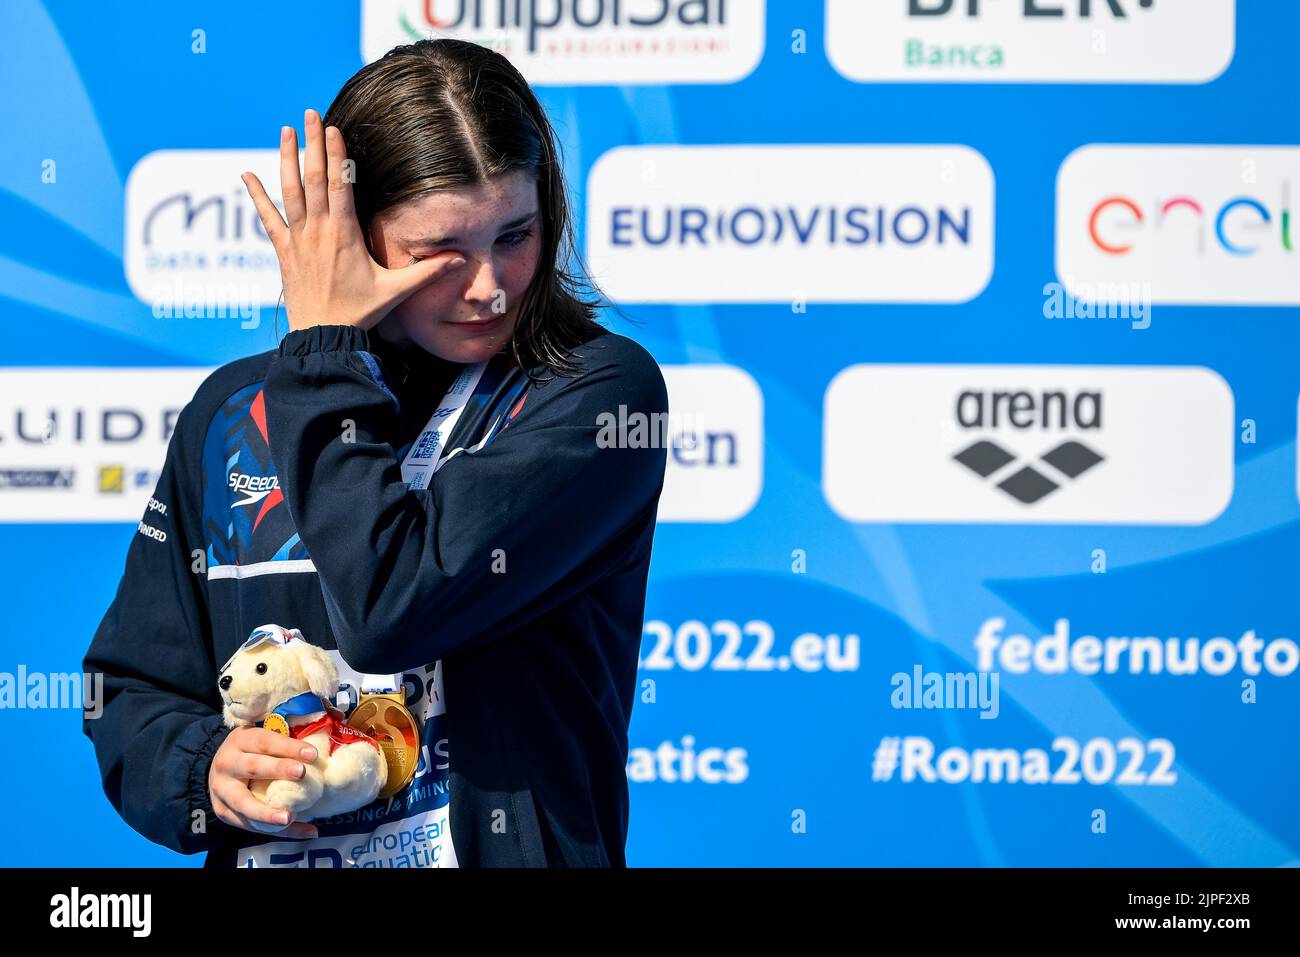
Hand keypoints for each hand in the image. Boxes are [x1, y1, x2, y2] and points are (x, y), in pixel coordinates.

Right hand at [208, 726, 320, 838]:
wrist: (218, 771)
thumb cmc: (252, 751)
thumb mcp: (263, 736)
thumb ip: (292, 731)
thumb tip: (336, 717)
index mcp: (241, 740)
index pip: (265, 741)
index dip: (288, 747)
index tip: (312, 754)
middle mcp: (228, 763)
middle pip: (253, 766)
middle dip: (277, 770)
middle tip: (301, 774)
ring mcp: (222, 791)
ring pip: (243, 803)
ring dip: (266, 812)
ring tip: (288, 817)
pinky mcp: (224, 812)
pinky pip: (250, 825)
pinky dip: (276, 831)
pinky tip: (303, 831)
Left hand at [241, 108, 465, 331]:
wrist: (322, 336)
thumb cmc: (359, 312)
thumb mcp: (396, 291)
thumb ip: (427, 272)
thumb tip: (459, 259)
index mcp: (344, 234)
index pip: (339, 185)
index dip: (337, 155)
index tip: (333, 128)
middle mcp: (317, 231)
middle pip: (314, 178)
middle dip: (313, 144)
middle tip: (310, 114)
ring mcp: (297, 239)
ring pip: (289, 191)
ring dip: (286, 159)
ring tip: (285, 131)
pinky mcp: (284, 250)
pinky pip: (268, 217)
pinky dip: (257, 195)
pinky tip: (245, 174)